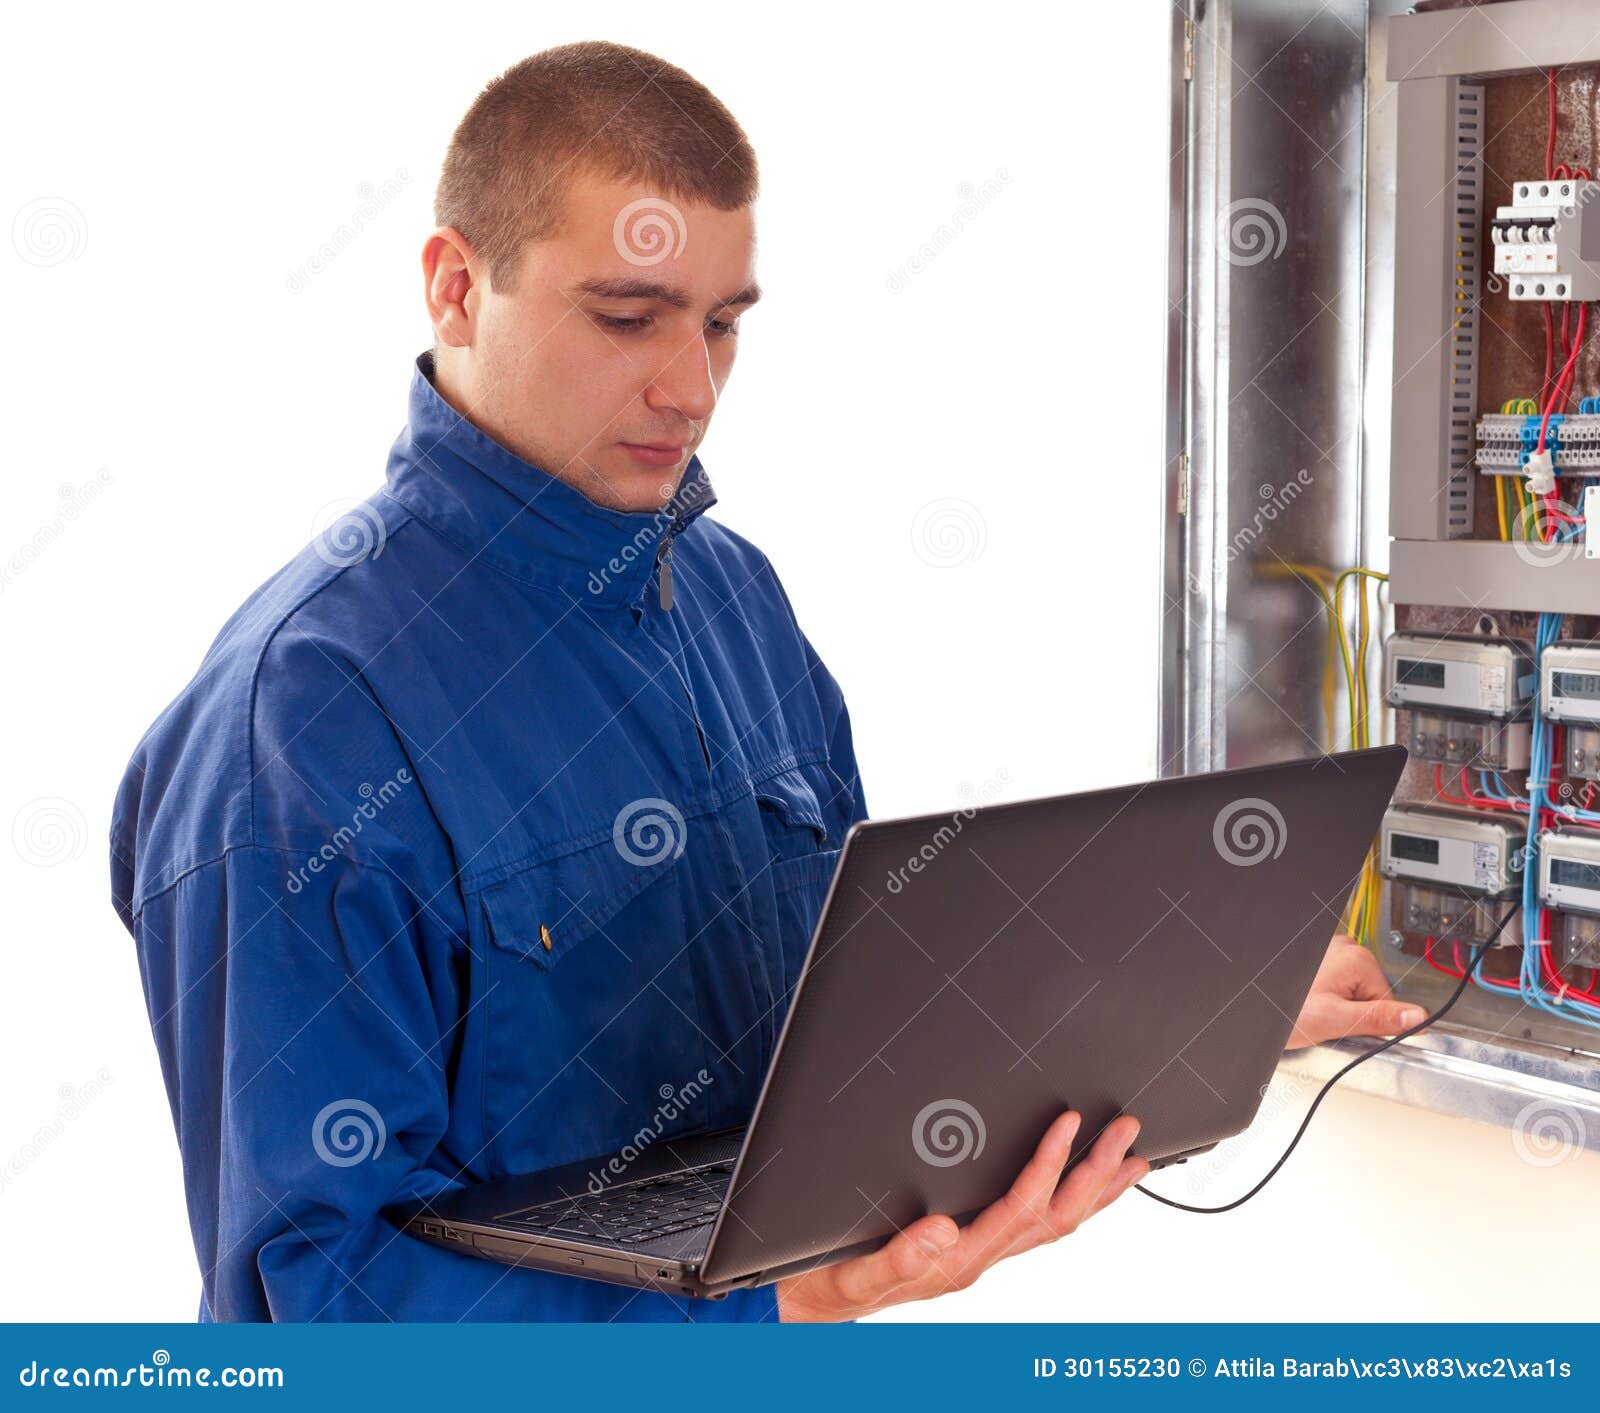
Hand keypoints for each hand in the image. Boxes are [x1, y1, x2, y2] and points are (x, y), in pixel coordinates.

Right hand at [774, 1111, 1145, 1321]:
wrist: (807, 1310)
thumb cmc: (826, 1287)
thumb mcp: (851, 1274)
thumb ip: (895, 1256)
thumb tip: (942, 1227)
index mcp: (955, 1260)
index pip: (1019, 1207)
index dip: (1049, 1163)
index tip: (1069, 1122)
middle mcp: (976, 1258)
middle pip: (1055, 1217)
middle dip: (1095, 1172)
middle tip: (1126, 1132)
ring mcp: (978, 1254)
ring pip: (1054, 1222)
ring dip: (1095, 1188)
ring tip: (1128, 1158)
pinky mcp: (970, 1247)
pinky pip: (1035, 1225)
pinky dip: (1068, 1200)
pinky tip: (1079, 1184)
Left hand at [1285, 934, 1426, 1048]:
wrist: (1251, 1008)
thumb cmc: (1285, 1009)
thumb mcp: (1334, 1020)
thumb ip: (1378, 1019)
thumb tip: (1417, 1017)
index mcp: (1357, 959)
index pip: (1387, 1002)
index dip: (1371, 1024)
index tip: (1351, 1030)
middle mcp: (1345, 949)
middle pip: (1369, 996)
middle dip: (1352, 1016)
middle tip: (1326, 1023)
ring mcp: (1330, 953)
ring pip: (1352, 994)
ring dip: (1338, 1010)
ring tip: (1313, 1014)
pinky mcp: (1319, 962)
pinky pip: (1336, 987)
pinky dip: (1327, 1001)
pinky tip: (1310, 1006)